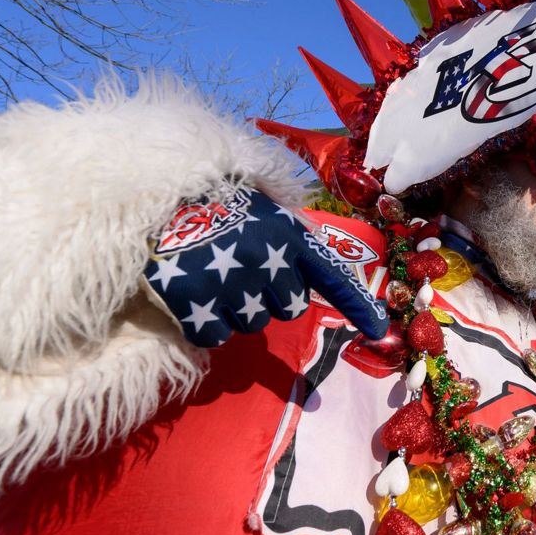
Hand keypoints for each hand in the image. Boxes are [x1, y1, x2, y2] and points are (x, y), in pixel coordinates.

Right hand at [144, 186, 387, 347]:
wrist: (155, 197)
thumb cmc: (215, 203)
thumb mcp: (265, 208)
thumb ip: (293, 238)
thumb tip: (316, 271)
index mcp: (289, 235)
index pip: (333, 278)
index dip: (358, 306)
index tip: (380, 330)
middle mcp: (269, 261)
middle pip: (290, 309)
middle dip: (272, 298)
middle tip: (243, 273)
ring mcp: (233, 283)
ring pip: (253, 325)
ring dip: (236, 310)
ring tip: (214, 275)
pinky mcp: (196, 303)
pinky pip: (215, 337)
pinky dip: (205, 324)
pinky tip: (193, 294)